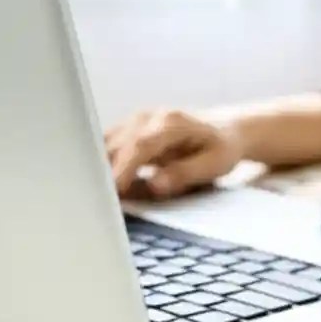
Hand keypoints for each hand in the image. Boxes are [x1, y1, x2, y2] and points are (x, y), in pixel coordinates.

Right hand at [104, 109, 243, 198]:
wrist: (222, 130)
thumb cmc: (220, 149)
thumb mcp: (215, 164)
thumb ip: (185, 173)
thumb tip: (157, 184)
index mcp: (171, 122)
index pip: (139, 146)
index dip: (124, 169)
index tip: (113, 192)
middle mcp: (147, 117)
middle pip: (115, 145)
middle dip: (103, 174)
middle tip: (98, 203)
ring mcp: (133, 122)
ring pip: (103, 146)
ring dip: (98, 171)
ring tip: (98, 198)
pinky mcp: (126, 131)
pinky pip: (104, 149)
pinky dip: (100, 168)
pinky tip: (102, 188)